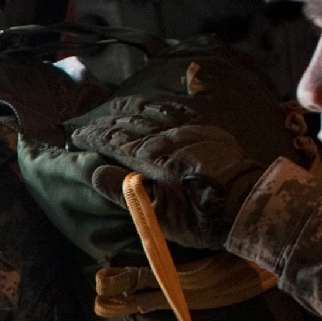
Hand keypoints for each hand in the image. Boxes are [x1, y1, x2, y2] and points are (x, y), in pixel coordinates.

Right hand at [67, 93, 265, 249]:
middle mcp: (164, 137)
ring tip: (119, 104)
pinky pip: (178, 111)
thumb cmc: (198, 216)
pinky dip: (162, 106)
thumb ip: (123, 190)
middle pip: (130, 122)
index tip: (76, 134)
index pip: (112, 139)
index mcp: (148, 156)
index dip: (92, 136)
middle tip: (92, 121)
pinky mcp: (207, 131)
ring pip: (153, 112)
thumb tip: (94, 171)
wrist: (245, 204)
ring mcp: (187, 131)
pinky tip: (159, 104)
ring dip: (132, 108)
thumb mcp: (156, 213)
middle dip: (108, 121)